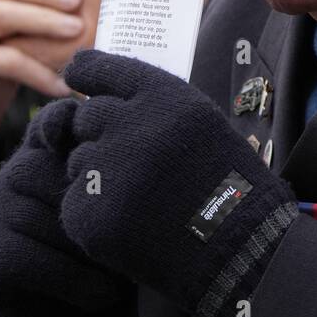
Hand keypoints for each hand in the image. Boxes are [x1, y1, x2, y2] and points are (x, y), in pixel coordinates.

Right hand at [0, 98, 131, 316]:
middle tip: (134, 245)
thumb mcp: (121, 201)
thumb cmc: (119, 253)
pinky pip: (36, 260)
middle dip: (106, 214)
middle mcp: (14, 173)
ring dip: (99, 254)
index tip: (105, 144)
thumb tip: (112, 128)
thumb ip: (111, 162)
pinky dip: (79, 284)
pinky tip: (100, 296)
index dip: (79, 126)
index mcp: (49, 150)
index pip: (60, 121)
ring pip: (57, 222)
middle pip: (65, 175)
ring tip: (120, 273)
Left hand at [56, 50, 297, 316]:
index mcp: (163, 96)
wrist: (241, 247)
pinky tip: (132, 224)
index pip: (100, 69)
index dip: (86, 73)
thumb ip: (150, 104)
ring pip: (78, 161)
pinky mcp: (91, 214)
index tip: (77, 77)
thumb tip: (92, 92)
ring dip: (99, 175)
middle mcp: (133, 126)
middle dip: (99, 134)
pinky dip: (96, 214)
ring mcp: (109, 172)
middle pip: (85, 117)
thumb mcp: (200, 121)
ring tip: (144, 198)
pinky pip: (75, 203)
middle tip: (134, 163)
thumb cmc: (226, 182)